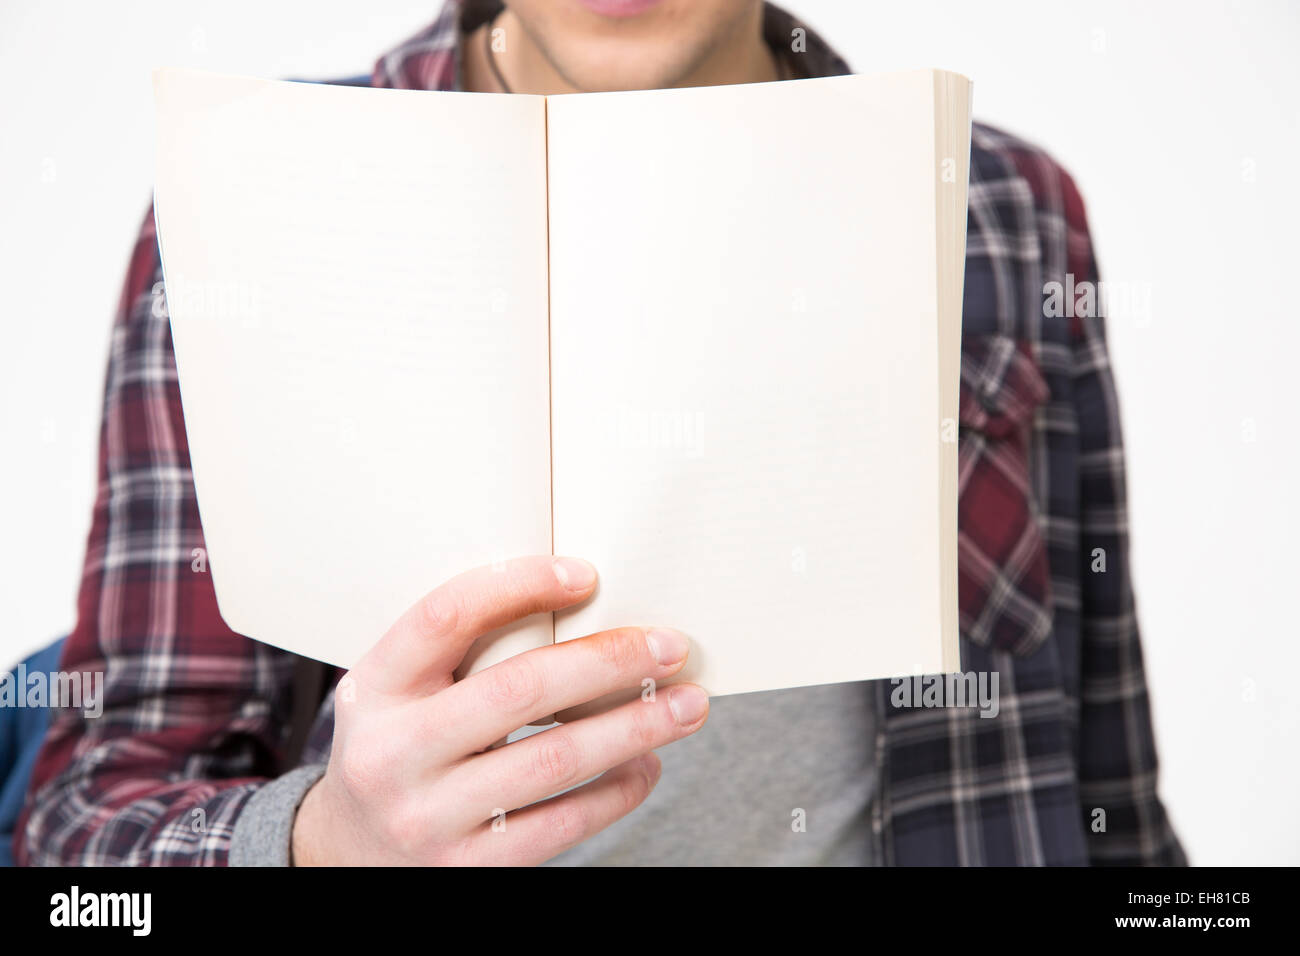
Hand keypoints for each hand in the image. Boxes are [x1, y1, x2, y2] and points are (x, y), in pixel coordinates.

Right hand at [291, 555, 707, 864]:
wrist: (348, 857)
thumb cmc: (397, 750)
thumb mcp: (400, 694)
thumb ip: (462, 656)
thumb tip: (586, 614)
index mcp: (375, 688)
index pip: (446, 616)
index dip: (521, 586)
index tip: (587, 576)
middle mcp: (393, 752)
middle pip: (520, 688)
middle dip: (610, 661)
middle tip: (670, 647)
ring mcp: (429, 817)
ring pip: (556, 759)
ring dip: (636, 726)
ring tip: (686, 705)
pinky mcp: (468, 869)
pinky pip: (563, 823)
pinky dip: (618, 791)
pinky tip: (646, 765)